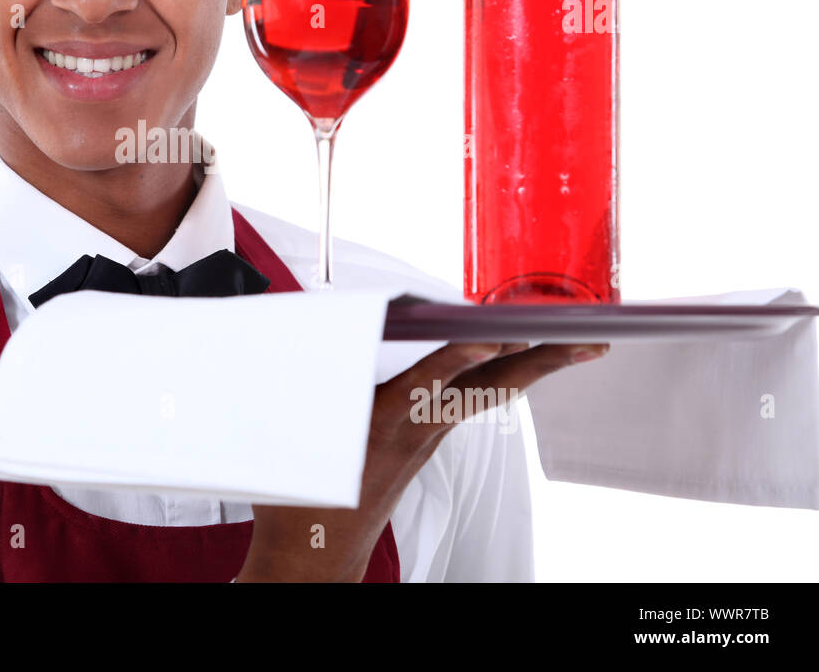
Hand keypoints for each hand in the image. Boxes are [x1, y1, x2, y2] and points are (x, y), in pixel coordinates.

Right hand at [234, 340, 608, 581]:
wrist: (316, 553)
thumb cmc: (306, 500)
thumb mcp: (302, 436)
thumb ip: (313, 385)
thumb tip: (310, 343)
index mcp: (382, 426)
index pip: (430, 384)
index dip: (463, 357)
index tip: (496, 334)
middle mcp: (416, 432)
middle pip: (488, 390)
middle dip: (540, 363)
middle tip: (585, 342)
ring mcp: (428, 439)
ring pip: (486, 394)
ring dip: (530, 367)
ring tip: (570, 346)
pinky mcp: (426, 444)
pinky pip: (470, 401)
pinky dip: (497, 376)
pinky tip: (515, 363)